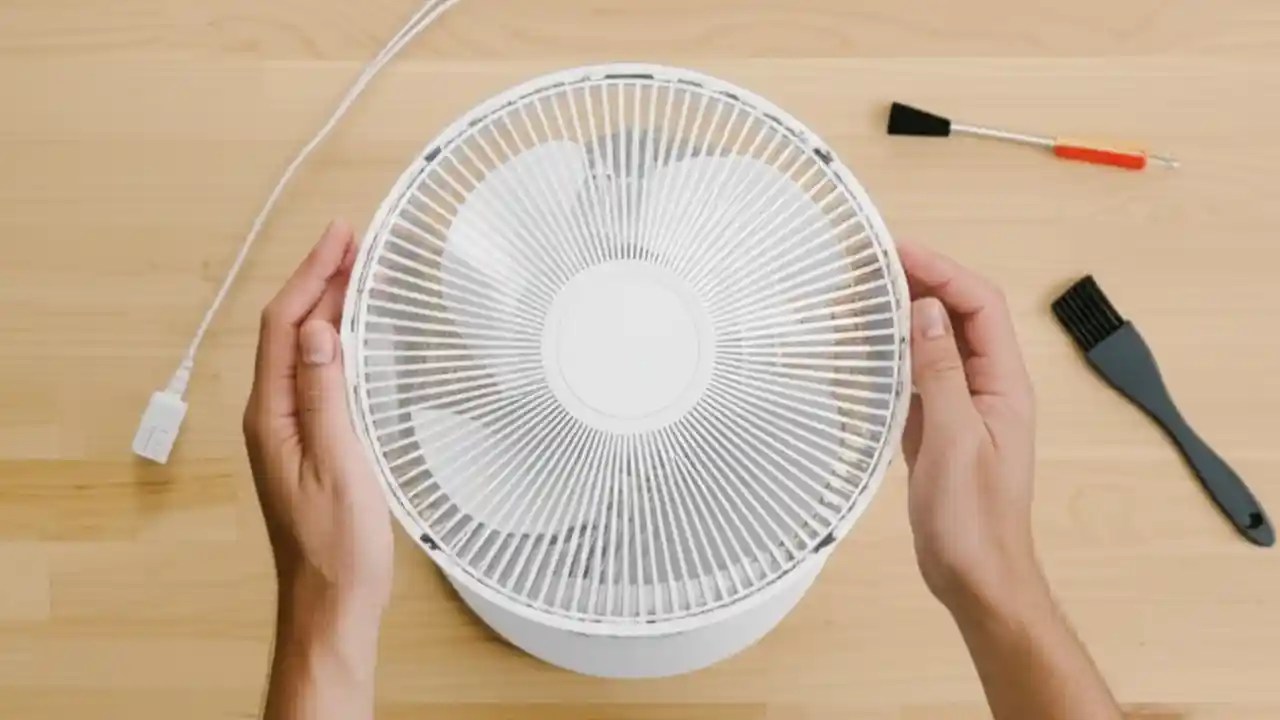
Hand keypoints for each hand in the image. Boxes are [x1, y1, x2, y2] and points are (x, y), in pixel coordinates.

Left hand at [243, 221, 393, 625]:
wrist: (332, 603)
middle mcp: (273, 417)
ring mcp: (288, 429)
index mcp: (273, 417)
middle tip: (354, 240)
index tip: (340, 236)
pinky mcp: (308, 442)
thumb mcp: (337, 465)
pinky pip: (316, 375)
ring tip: (356, 271)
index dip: (310, 275)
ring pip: (302, 350)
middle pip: (289, 331)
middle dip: (318, 279)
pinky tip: (355, 334)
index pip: (284, 327)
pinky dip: (336, 342)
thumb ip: (324, 396)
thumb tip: (317, 331)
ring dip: (327, 306)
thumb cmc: (338, 547)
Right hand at [898, 241, 1043, 616]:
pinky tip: (862, 350)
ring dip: (901, 316)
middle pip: (957, 316)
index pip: (979, 305)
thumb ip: (941, 373)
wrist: (976, 578)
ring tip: (859, 297)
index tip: (896, 251)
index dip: (941, 270)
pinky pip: (917, 376)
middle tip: (869, 266)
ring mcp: (962, 407)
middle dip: (919, 282)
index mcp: (1004, 384)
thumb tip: (925, 312)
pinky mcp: (938, 428)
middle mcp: (987, 387)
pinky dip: (891, 355)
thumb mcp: (954, 440)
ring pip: (934, 343)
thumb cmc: (972, 519)